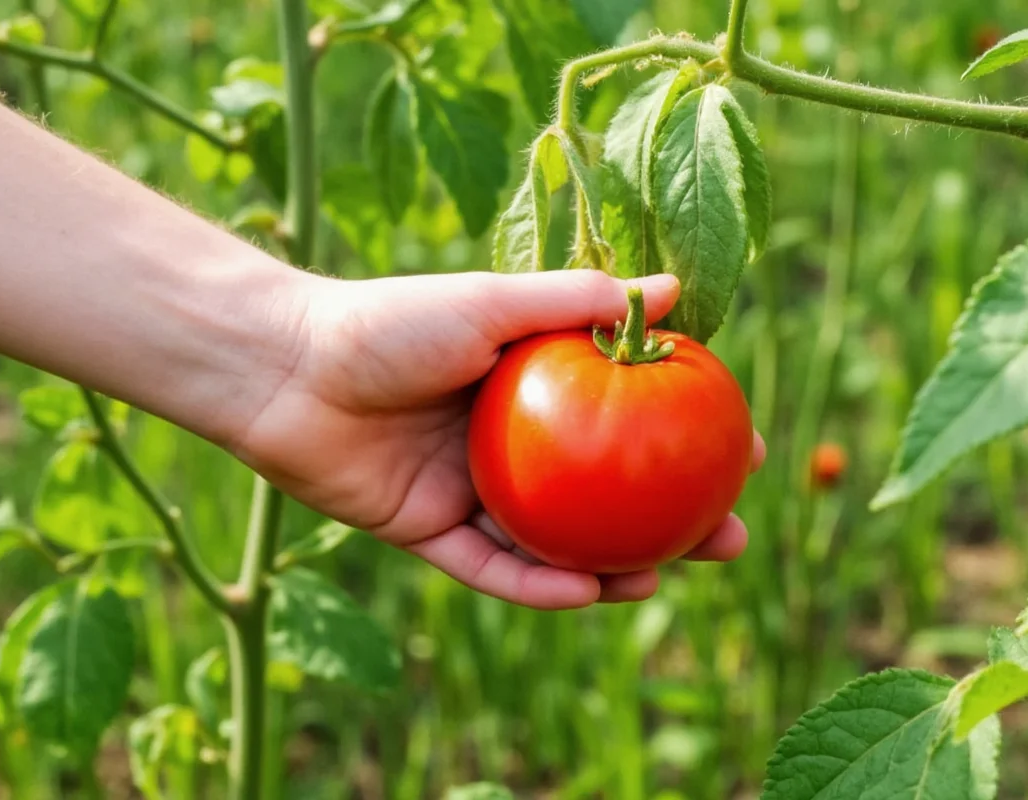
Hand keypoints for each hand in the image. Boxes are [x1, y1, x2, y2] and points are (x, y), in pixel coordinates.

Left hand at [233, 269, 765, 609]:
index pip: (626, 420)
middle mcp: (510, 445)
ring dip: (612, 566)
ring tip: (662, 575)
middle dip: (666, 522)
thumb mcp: (494, 303)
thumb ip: (578, 302)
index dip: (683, 437)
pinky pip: (490, 569)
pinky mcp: (428, 532)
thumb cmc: (391, 321)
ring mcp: (471, 491)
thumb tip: (673, 289)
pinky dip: (535, 585)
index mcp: (530, 391)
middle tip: (727, 537)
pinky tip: (586, 591)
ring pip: (554, 545)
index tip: (741, 448)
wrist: (286, 365)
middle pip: (604, 495)